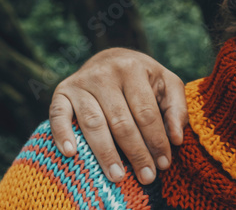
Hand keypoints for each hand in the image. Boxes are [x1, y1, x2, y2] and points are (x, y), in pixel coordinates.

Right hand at [49, 48, 188, 184]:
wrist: (110, 57)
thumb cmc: (142, 77)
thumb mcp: (166, 82)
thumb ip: (176, 108)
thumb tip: (176, 139)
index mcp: (133, 68)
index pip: (146, 112)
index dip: (156, 140)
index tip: (164, 164)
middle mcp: (105, 73)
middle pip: (121, 121)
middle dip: (136, 153)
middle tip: (146, 177)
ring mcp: (81, 82)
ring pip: (94, 123)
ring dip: (106, 153)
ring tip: (118, 176)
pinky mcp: (62, 91)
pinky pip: (58, 115)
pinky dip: (62, 133)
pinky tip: (71, 153)